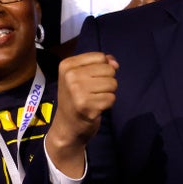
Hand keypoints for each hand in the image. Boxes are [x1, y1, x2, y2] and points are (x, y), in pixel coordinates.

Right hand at [46, 52, 118, 177]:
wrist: (67, 126)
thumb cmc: (77, 98)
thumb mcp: (83, 76)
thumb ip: (101, 64)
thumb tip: (115, 63)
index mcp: (67, 65)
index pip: (100, 57)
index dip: (103, 68)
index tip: (91, 79)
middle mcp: (70, 76)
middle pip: (109, 70)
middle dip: (107, 82)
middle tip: (93, 92)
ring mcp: (77, 91)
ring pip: (113, 84)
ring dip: (108, 93)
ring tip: (94, 99)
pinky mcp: (87, 106)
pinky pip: (112, 98)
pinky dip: (107, 104)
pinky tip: (95, 108)